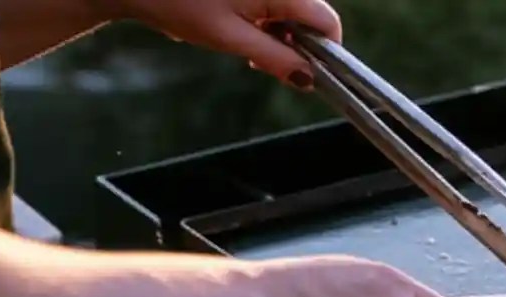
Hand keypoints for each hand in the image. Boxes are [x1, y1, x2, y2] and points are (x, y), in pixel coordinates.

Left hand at [107, 0, 341, 88]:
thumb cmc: (179, 4)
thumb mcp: (230, 38)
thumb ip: (275, 59)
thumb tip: (309, 80)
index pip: (326, 22)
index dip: (326, 51)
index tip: (307, 72)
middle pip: (310, 15)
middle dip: (296, 43)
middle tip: (261, 62)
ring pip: (292, 9)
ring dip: (278, 32)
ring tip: (245, 44)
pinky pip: (274, 1)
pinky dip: (265, 18)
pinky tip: (238, 24)